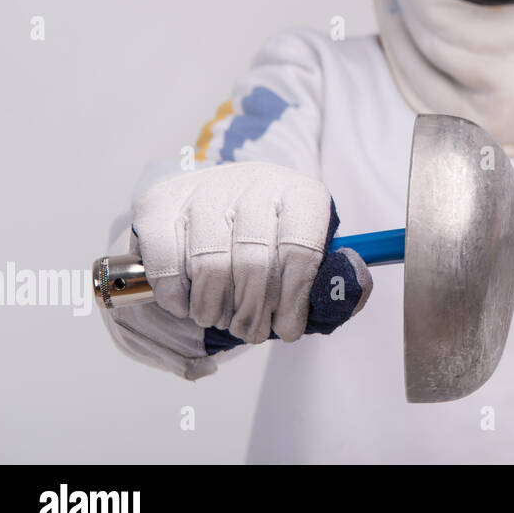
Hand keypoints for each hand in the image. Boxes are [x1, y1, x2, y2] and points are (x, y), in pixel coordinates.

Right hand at [130, 161, 370, 343]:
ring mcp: (204, 190)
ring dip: (215, 309)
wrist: (220, 203)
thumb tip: (354, 285)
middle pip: (254, 262)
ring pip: (209, 265)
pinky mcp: (159, 203)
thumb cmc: (270, 243)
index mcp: (300, 194)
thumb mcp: (310, 258)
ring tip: (222, 318)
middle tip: (252, 330)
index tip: (287, 328)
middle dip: (254, 312)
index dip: (293, 299)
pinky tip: (190, 305)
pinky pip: (166, 263)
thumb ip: (335, 282)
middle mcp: (254, 182)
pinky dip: (178, 296)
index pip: (300, 250)